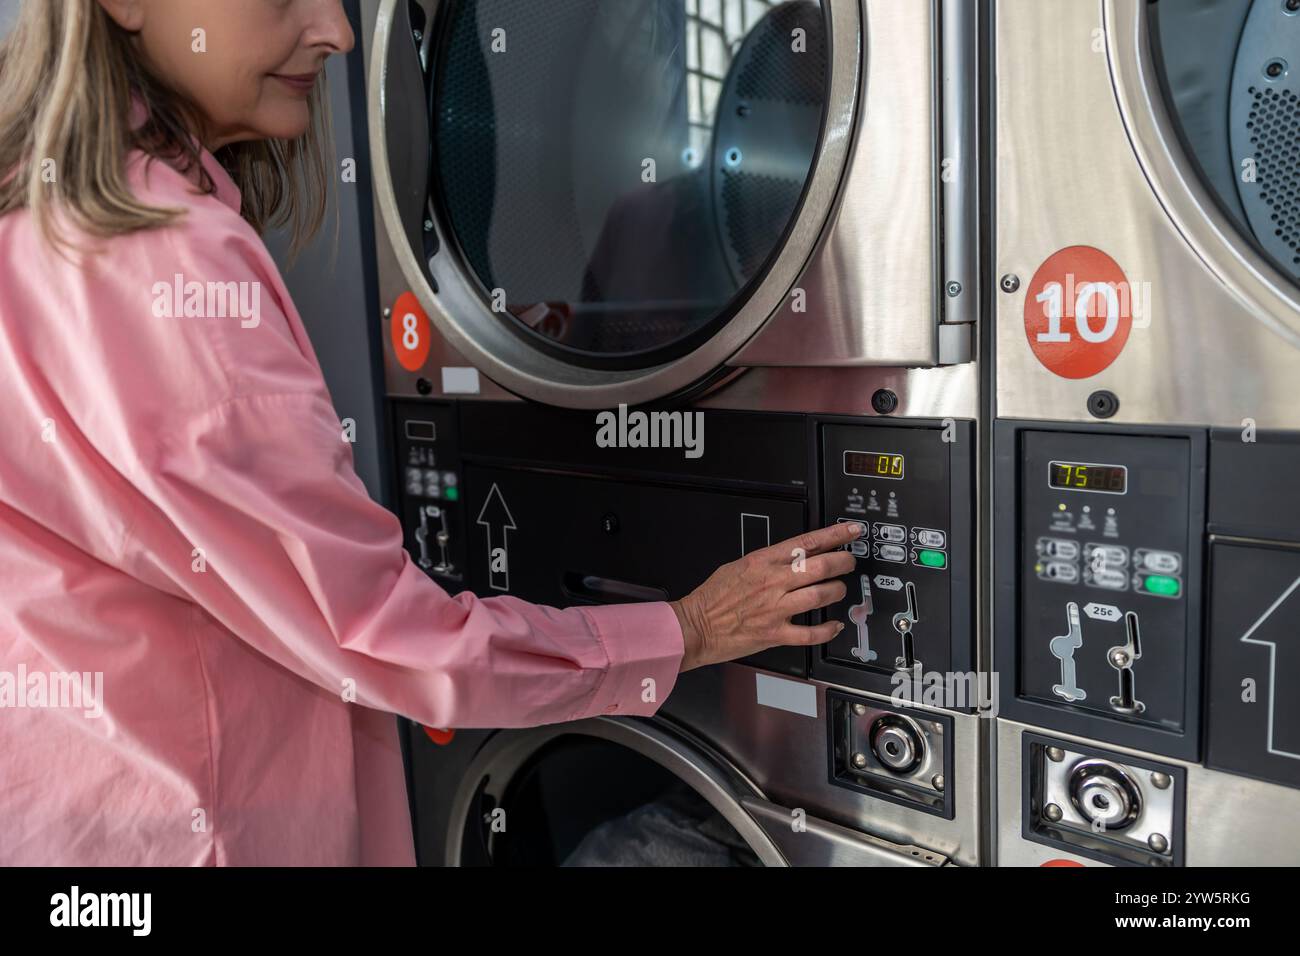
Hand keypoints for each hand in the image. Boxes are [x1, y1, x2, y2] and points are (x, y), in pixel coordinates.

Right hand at [670, 521, 860, 670]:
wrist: (696, 626)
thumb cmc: (713, 598)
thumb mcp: (739, 565)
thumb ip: (768, 561)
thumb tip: (794, 556)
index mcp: (763, 561)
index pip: (807, 542)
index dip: (835, 534)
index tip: (851, 531)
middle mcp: (773, 582)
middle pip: (822, 566)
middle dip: (844, 562)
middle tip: (849, 561)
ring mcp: (776, 608)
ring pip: (821, 595)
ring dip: (837, 591)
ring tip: (839, 590)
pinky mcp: (775, 633)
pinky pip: (811, 633)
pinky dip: (828, 630)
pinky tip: (833, 625)